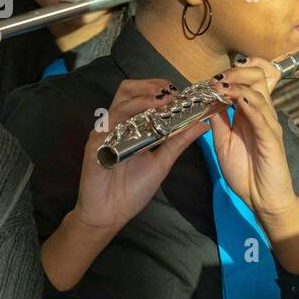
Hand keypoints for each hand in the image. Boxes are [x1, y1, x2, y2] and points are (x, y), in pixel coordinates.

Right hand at [74, 78, 214, 231]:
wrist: (110, 213)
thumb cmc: (133, 188)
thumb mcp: (162, 162)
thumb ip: (179, 141)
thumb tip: (203, 123)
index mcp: (133, 126)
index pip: (143, 96)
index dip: (162, 89)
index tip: (183, 93)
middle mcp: (118, 124)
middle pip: (128, 90)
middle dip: (150, 86)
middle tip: (171, 93)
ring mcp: (106, 131)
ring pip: (121, 101)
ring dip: (143, 97)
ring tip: (163, 101)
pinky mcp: (96, 143)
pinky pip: (111, 122)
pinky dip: (129, 115)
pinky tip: (145, 117)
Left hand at [206, 59, 298, 219]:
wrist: (263, 199)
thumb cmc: (246, 173)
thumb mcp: (224, 142)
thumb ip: (219, 120)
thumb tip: (208, 100)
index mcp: (251, 113)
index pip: (248, 80)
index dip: (232, 73)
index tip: (210, 80)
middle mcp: (262, 114)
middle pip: (258, 77)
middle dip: (236, 72)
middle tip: (216, 79)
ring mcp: (268, 125)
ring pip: (258, 93)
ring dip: (237, 86)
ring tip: (218, 87)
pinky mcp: (271, 138)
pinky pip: (261, 116)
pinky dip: (248, 105)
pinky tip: (235, 100)